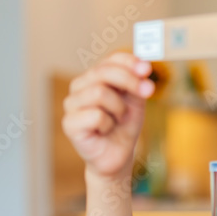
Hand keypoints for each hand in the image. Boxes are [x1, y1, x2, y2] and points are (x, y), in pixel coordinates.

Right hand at [61, 52, 154, 179]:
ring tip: (117, 120)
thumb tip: (144, 68)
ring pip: (99, 93)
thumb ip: (137, 82)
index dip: (129, 61)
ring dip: (118, 109)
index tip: (147, 69)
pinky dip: (108, 124)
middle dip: (129, 81)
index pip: (110, 59)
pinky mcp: (69, 123)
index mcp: (94, 76)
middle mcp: (79, 86)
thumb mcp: (136, 100)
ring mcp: (71, 104)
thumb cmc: (124, 126)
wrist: (118, 156)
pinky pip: (96, 115)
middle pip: (103, 72)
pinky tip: (104, 131)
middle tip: (147, 92)